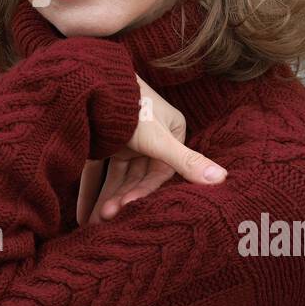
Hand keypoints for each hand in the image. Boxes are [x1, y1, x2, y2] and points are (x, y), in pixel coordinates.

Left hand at [77, 75, 225, 225]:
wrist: (91, 81)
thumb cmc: (130, 107)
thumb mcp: (159, 139)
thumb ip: (187, 162)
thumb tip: (224, 178)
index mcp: (169, 133)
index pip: (159, 172)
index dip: (141, 192)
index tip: (122, 209)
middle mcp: (149, 137)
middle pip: (136, 176)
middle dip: (119, 199)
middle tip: (102, 221)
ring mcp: (124, 139)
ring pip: (115, 176)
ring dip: (104, 199)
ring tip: (90, 225)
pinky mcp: (101, 140)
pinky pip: (96, 170)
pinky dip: (90, 191)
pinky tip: (80, 213)